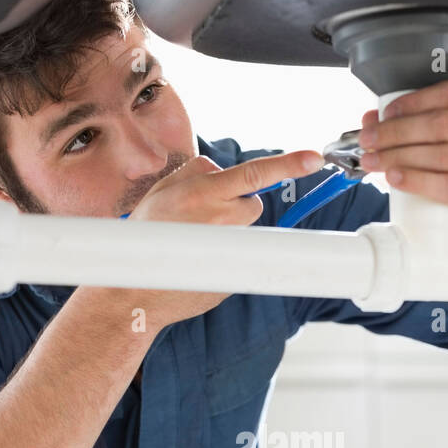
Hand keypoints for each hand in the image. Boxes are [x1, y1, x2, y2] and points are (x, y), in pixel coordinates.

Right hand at [126, 148, 322, 332]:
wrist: (134, 289)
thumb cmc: (143, 238)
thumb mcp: (161, 191)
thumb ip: (195, 174)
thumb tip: (222, 171)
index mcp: (202, 193)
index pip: (254, 174)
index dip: (287, 165)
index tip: (313, 158)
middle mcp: (220, 219)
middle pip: (252, 202)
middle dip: (237, 205)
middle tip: (202, 217)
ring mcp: (229, 248)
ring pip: (245, 227)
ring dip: (230, 228)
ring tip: (194, 239)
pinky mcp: (233, 271)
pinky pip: (237, 253)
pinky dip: (223, 253)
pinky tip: (196, 258)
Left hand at [357, 81, 447, 251]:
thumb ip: (424, 130)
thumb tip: (372, 121)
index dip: (415, 101)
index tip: (386, 113)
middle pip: (439, 125)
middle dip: (396, 132)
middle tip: (367, 140)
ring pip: (441, 155)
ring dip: (399, 157)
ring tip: (372, 162)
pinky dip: (417, 181)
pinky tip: (395, 179)